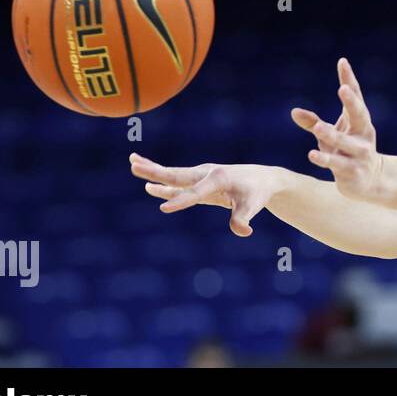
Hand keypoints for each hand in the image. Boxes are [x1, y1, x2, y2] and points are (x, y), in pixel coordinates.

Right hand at [131, 154, 289, 236]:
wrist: (263, 180)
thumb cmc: (257, 192)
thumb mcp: (253, 206)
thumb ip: (243, 219)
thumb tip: (242, 232)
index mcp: (218, 178)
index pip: (196, 193)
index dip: (181, 202)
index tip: (163, 209)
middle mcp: (207, 174)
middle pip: (177, 175)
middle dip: (155, 172)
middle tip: (133, 165)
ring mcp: (201, 177)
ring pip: (174, 175)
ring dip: (153, 171)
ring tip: (133, 163)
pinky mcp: (199, 183)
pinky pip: (178, 183)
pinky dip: (163, 182)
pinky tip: (150, 186)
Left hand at [290, 57, 384, 202]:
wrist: (371, 182)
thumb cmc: (347, 151)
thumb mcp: (331, 135)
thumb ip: (313, 122)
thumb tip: (293, 111)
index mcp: (359, 120)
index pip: (355, 96)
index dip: (349, 79)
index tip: (342, 62)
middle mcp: (363, 134)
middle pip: (359, 114)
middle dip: (352, 102)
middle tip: (343, 88)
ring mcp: (360, 153)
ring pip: (346, 142)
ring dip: (332, 134)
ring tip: (318, 127)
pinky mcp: (353, 171)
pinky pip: (338, 164)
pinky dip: (325, 159)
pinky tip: (312, 154)